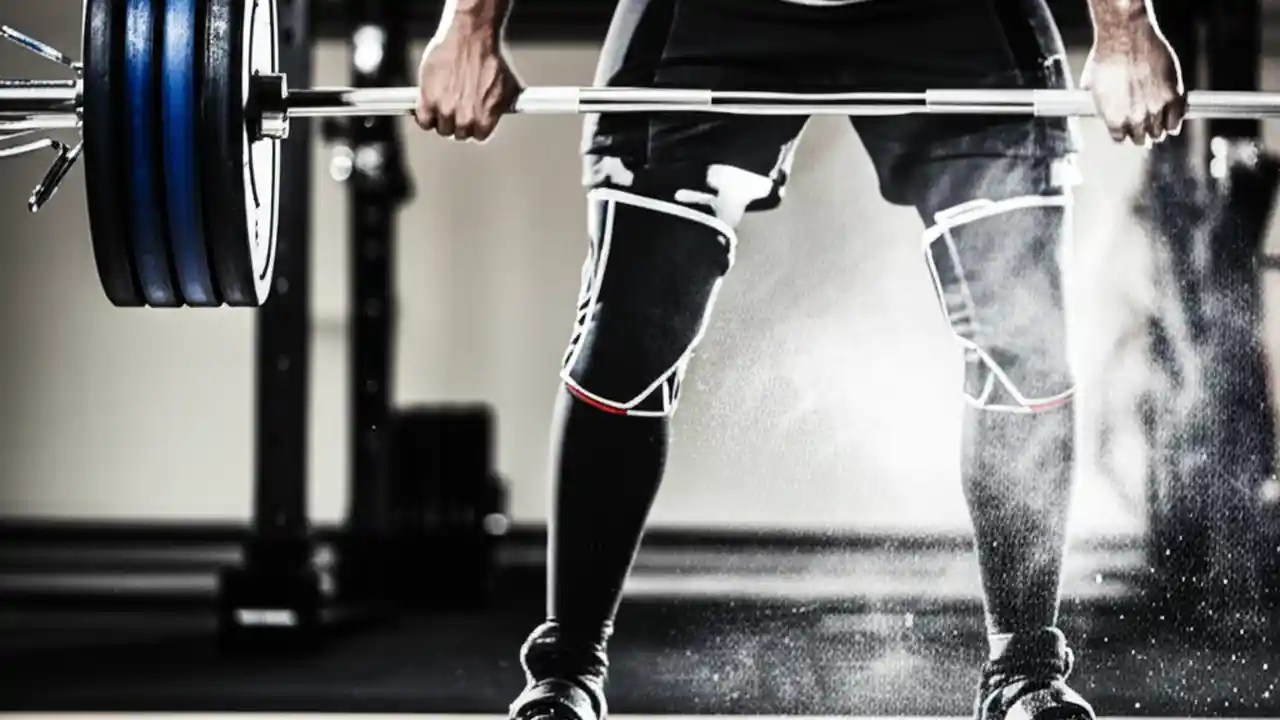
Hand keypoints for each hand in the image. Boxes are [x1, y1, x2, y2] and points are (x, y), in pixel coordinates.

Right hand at [415, 25, 521, 141]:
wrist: (471, 36)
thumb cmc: (490, 56)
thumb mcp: (508, 86)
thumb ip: (504, 105)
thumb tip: (506, 111)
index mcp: (486, 120)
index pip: (478, 136)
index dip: (474, 125)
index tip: (471, 118)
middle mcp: (466, 119)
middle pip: (458, 134)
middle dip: (458, 122)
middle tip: (457, 107)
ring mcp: (445, 110)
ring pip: (441, 128)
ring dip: (442, 118)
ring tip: (445, 102)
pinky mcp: (428, 100)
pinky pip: (424, 120)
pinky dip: (425, 115)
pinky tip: (429, 105)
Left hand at [1081, 15, 1185, 145]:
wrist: (1126, 38)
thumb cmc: (1105, 57)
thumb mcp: (1092, 85)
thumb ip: (1098, 101)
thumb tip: (1096, 104)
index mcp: (1113, 119)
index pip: (1121, 139)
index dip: (1124, 134)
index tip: (1127, 131)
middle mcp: (1135, 118)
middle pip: (1141, 139)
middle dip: (1141, 135)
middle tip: (1144, 131)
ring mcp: (1156, 108)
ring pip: (1160, 132)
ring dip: (1159, 130)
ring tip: (1158, 126)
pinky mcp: (1173, 95)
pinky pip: (1177, 118)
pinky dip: (1175, 121)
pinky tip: (1172, 120)